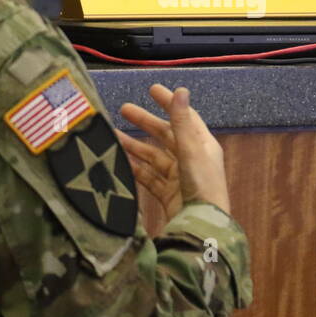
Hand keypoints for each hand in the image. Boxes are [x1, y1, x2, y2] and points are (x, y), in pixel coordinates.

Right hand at [118, 84, 230, 225]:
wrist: (202, 227)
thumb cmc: (203, 186)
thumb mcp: (191, 150)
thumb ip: (181, 122)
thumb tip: (180, 89)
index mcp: (203, 145)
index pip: (184, 117)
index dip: (169, 103)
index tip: (152, 89)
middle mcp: (192, 159)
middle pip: (166, 136)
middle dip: (145, 122)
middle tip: (123, 109)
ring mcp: (179, 178)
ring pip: (153, 157)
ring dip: (135, 146)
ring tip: (112, 136)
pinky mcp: (167, 195)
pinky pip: (148, 177)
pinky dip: (135, 169)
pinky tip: (119, 162)